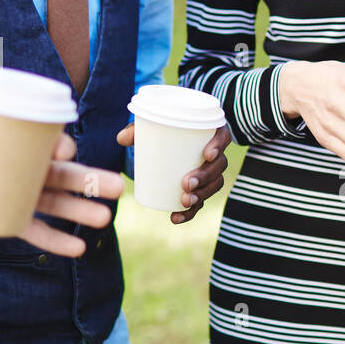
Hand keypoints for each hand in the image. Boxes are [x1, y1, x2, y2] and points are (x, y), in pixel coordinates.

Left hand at [0, 126, 124, 256]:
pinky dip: (55, 239)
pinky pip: (34, 230)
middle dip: (89, 179)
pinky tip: (77, 249)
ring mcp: (12, 193)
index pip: (40, 141)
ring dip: (80, 210)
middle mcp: (16, 166)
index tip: (64, 151)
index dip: (57, 145)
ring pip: (55, 202)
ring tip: (105, 219)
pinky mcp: (3, 216)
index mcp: (5, 141)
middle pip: (60, 172)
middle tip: (118, 186)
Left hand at [117, 123, 231, 223]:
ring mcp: (211, 173)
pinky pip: (201, 202)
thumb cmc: (165, 128)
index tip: (207, 154)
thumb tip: (121, 139)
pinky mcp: (201, 188)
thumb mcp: (153, 125)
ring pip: (214, 185)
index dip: (218, 146)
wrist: (170, 142)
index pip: (223, 137)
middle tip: (186, 183)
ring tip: (185, 200)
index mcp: (211, 133)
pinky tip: (175, 218)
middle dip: (205, 177)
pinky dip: (189, 213)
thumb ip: (138, 129)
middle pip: (219, 166)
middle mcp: (216, 153)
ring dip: (201, 195)